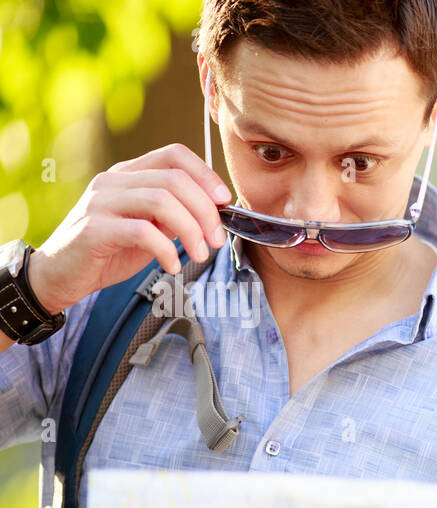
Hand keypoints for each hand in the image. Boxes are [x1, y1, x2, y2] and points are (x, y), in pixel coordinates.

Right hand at [27, 142, 230, 313]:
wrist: (61, 274)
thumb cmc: (109, 250)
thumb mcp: (149, 227)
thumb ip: (174, 215)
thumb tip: (215, 215)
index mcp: (129, 174)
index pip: (174, 155)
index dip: (206, 175)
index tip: (225, 202)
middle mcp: (114, 182)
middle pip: (174, 180)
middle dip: (206, 211)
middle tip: (216, 240)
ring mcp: (101, 203)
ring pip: (161, 201)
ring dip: (191, 231)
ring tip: (199, 254)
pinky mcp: (93, 229)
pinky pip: (142, 232)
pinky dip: (166, 250)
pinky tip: (172, 267)